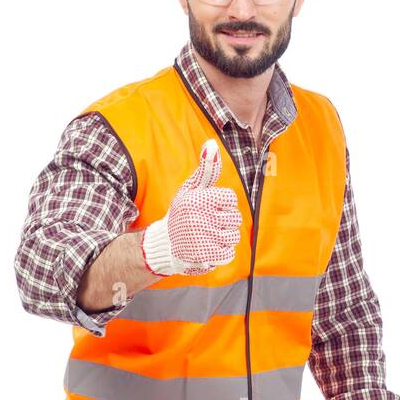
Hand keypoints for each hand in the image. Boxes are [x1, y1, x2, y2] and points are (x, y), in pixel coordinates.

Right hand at [141, 139, 242, 276]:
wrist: (164, 243)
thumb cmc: (182, 213)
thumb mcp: (191, 189)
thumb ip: (206, 169)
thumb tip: (212, 143)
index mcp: (198, 198)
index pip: (231, 199)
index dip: (224, 204)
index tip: (212, 207)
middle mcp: (199, 217)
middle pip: (235, 218)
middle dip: (225, 221)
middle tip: (209, 223)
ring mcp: (203, 238)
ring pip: (233, 236)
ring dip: (224, 238)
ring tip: (209, 236)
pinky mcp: (205, 256)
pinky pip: (229, 253)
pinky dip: (222, 252)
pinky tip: (210, 248)